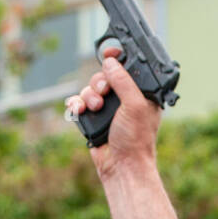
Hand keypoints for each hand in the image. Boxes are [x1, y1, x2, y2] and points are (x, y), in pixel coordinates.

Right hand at [65, 46, 162, 181]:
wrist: (121, 167)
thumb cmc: (136, 139)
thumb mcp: (135, 105)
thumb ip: (124, 80)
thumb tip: (111, 62)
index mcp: (141, 93)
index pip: (129, 67)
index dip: (119, 56)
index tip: (111, 51)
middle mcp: (125, 99)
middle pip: (105, 75)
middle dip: (100, 81)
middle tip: (105, 92)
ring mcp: (108, 109)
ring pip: (91, 88)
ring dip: (89, 95)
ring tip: (95, 108)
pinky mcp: (94, 119)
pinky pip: (80, 103)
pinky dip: (76, 104)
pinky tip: (77, 109)